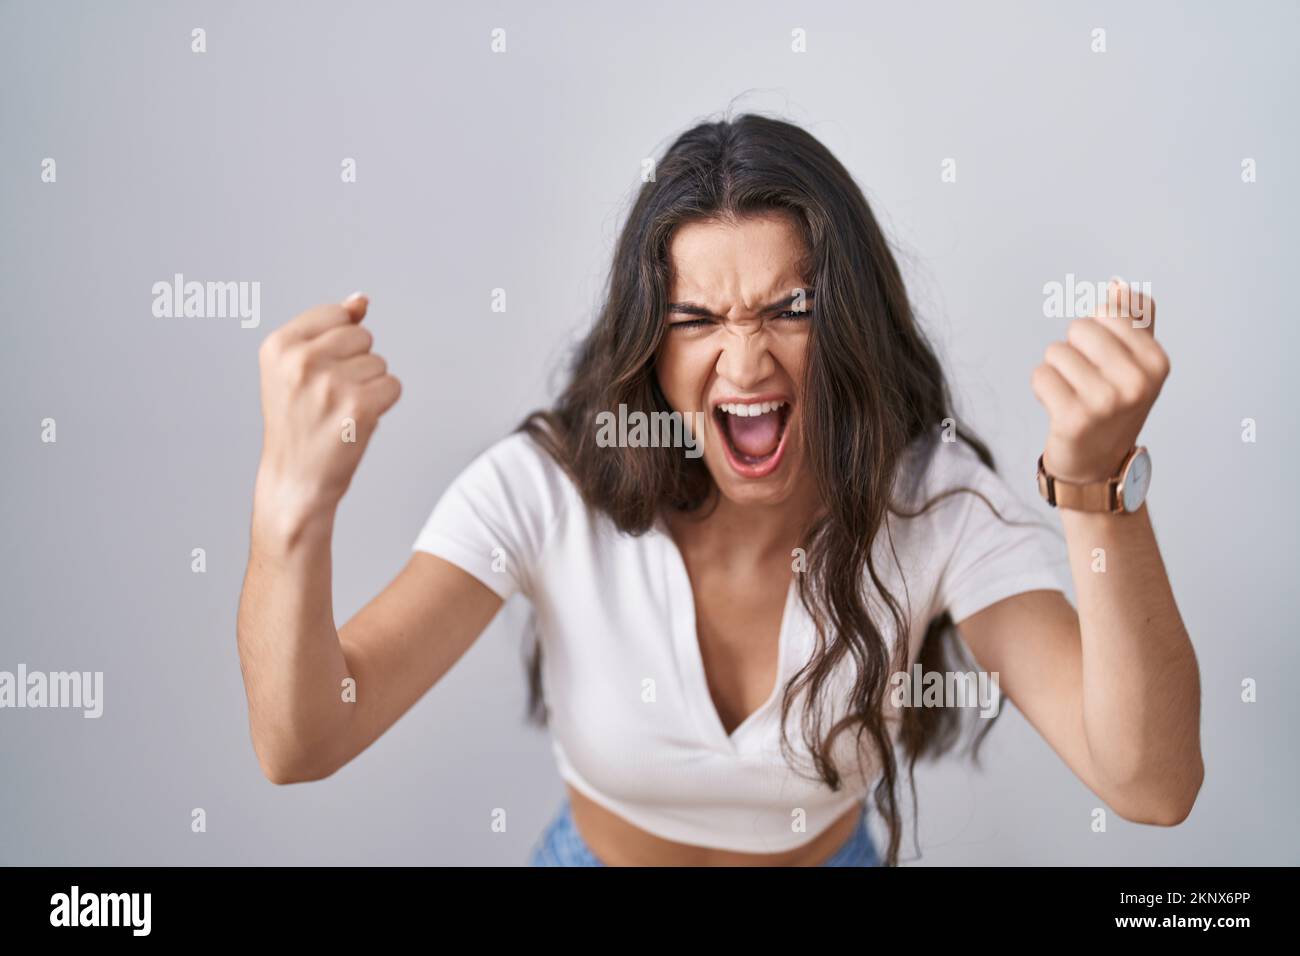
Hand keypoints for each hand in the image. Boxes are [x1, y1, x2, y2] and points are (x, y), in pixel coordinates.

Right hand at [254, 294, 401, 526]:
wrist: (295, 480)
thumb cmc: (298, 422)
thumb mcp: (296, 369)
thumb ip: (329, 329)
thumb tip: (360, 299)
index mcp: (279, 345)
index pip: (337, 315)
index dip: (338, 346)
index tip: (317, 375)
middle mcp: (300, 361)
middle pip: (362, 336)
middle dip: (356, 364)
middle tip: (329, 398)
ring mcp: (330, 384)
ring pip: (380, 363)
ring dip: (369, 387)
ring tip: (340, 412)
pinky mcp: (358, 407)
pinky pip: (393, 386)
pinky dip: (383, 404)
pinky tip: (357, 422)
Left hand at [1031, 278, 1169, 483]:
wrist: (1097, 464)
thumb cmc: (1114, 405)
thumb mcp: (1135, 363)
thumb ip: (1133, 321)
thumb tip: (1119, 285)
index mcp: (1157, 361)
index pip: (1108, 309)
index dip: (1097, 332)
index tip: (1106, 362)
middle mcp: (1137, 381)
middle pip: (1079, 327)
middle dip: (1074, 350)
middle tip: (1087, 381)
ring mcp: (1106, 401)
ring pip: (1055, 351)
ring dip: (1057, 371)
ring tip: (1073, 395)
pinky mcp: (1074, 418)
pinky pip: (1040, 375)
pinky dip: (1042, 388)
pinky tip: (1059, 407)